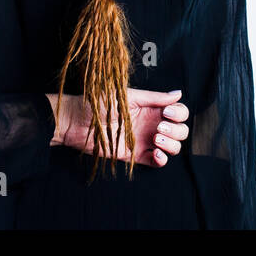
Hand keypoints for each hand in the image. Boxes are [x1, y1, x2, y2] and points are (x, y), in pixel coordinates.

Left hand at [48, 88, 189, 166]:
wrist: (76, 121)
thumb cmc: (97, 103)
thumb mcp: (128, 96)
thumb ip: (154, 97)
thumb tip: (178, 93)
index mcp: (150, 108)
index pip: (178, 112)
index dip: (179, 113)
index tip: (166, 113)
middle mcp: (151, 124)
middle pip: (180, 130)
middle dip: (176, 130)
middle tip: (158, 127)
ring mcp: (145, 141)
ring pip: (173, 147)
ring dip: (171, 144)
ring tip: (155, 139)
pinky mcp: (136, 156)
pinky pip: (158, 162)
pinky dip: (162, 160)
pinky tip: (155, 153)